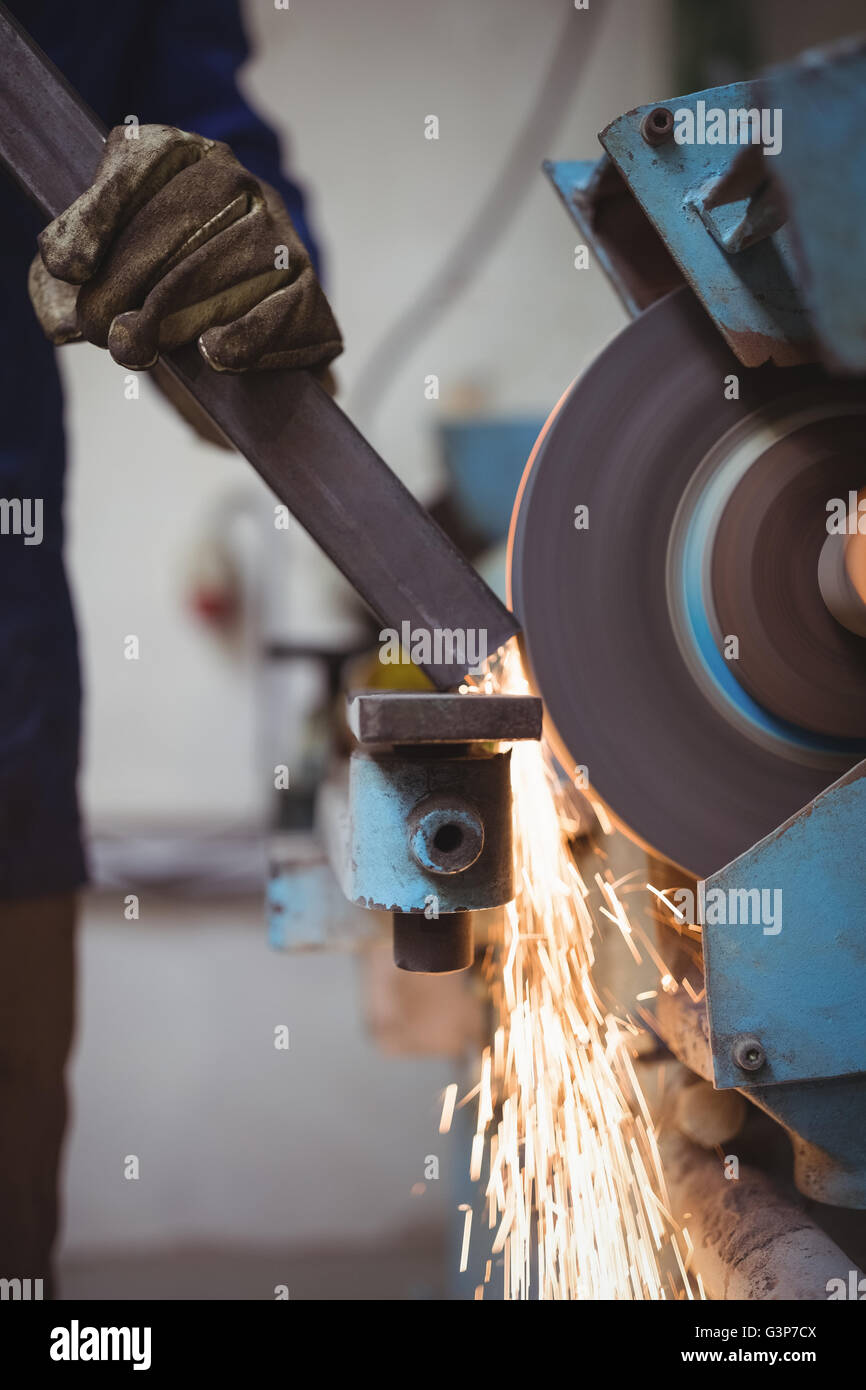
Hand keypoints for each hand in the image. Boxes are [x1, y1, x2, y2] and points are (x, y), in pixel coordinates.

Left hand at [28, 124, 341, 374]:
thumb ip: (60, 286)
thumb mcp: (89, 274)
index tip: (70, 265)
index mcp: (182, 157)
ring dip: (176, 317)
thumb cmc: (146, 293)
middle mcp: (239, 184)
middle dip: (129, 285)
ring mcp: (281, 237)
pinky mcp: (310, 294)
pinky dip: (245, 336)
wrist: (224, 338)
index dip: (101, 213)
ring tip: (137, 349)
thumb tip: (65, 316)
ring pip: (229, 270)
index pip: (141, 162)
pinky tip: (212, 352)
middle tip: (100, 331)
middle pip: (181, 225)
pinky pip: (281, 312)